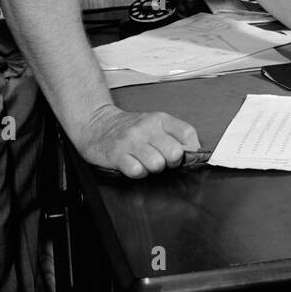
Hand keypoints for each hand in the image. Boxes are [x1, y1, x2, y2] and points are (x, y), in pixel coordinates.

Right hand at [76, 103, 199, 178]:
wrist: (96, 124)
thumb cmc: (129, 128)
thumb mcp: (154, 123)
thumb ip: (173, 134)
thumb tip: (194, 151)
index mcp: (159, 119)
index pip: (187, 134)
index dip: (190, 149)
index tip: (184, 154)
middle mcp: (146, 128)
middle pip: (174, 153)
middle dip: (171, 162)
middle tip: (162, 160)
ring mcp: (131, 141)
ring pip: (157, 165)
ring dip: (153, 169)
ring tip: (144, 162)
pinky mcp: (117, 155)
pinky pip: (137, 171)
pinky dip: (137, 172)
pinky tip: (133, 164)